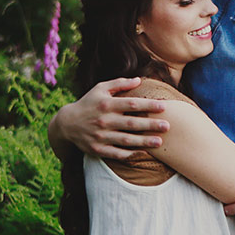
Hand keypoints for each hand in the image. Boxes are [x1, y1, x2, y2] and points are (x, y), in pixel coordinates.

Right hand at [51, 77, 168, 159]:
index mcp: (106, 104)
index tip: (164, 107)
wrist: (66, 124)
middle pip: (131, 123)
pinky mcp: (97, 149)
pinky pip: (116, 153)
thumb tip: (139, 80)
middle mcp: (104, 120)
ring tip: (159, 142)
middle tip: (168, 126)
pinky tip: (142, 153)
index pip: (131, 104)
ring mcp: (100, 136)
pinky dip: (129, 154)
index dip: (148, 105)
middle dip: (150, 124)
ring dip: (144, 141)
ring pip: (126, 140)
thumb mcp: (100, 89)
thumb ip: (119, 83)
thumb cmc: (88, 103)